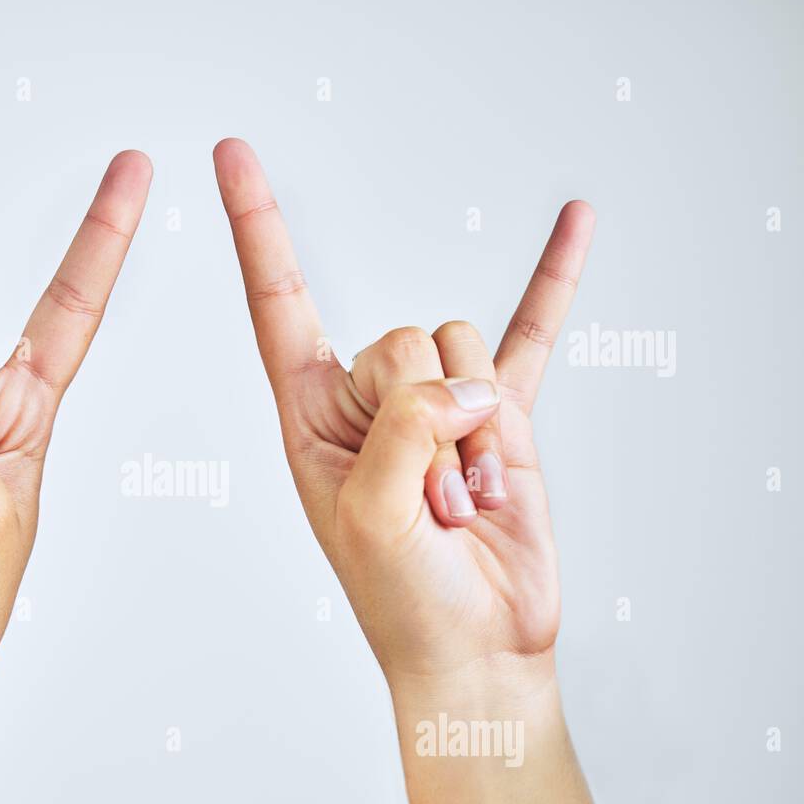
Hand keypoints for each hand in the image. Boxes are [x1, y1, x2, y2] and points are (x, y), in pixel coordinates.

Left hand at [212, 139, 592, 686]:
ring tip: (462, 501)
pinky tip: (573, 225)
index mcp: (310, 416)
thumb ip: (402, 429)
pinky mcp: (500, 418)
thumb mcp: (370, 516)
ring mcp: (438, 405)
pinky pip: (528, 335)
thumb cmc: (401, 600)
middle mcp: (370, 400)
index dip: (257, 230)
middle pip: (398, 336)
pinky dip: (551, 282)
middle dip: (422, 421)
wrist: (476, 647)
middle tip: (424, 500)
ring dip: (474, 436)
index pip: (279, 304)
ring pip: (460, 346)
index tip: (231, 156)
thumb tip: (462, 385)